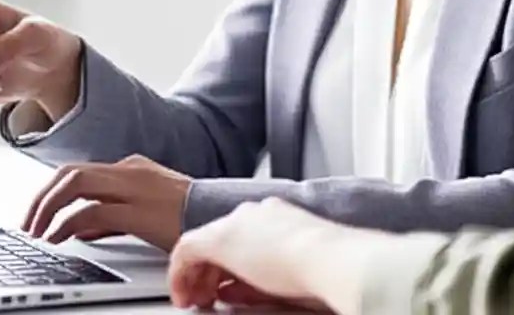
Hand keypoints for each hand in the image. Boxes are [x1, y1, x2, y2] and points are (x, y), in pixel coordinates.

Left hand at [22, 155, 190, 251]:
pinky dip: (67, 224)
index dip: (53, 193)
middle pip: (70, 172)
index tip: (40, 214)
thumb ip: (112, 217)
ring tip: (37, 231)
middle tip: (28, 222)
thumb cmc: (190, 218)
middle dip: (42, 197)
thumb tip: (78, 228)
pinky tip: (59, 239)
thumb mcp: (146, 213)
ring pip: (74, 183)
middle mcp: (129, 171)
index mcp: (132, 168)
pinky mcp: (138, 210)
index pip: (81, 172)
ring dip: (47, 207)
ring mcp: (134, 187)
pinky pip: (90, 211)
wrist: (224, 218)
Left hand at [169, 198, 388, 313]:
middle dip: (211, 270)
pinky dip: (180, 274)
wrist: (332, 260)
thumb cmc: (328, 272)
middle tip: (205, 296)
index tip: (230, 289)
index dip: (232, 267)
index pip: (246, 239)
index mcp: (281, 220)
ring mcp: (239, 223)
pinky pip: (186, 251)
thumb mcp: (294, 279)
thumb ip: (265, 283)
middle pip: (222, 238)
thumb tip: (237, 292)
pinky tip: (183, 296)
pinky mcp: (221, 238)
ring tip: (192, 299)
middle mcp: (257, 215)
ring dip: (195, 273)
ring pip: (203, 243)